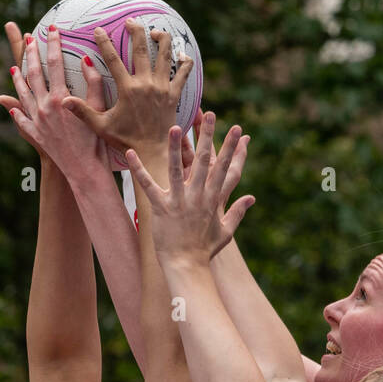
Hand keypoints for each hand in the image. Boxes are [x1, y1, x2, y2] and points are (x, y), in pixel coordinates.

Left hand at [0, 25, 110, 178]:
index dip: (54, 44)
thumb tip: (86, 60)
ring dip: (18, 77)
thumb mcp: (99, 110)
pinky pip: (20, 118)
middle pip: (34, 73)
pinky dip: (14, 108)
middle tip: (29, 38)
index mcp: (61, 98)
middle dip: (31, 53)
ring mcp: (36, 120)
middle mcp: (44, 106)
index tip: (52, 29)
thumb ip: (94, 83)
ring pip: (23, 93)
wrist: (84, 170)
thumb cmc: (96, 142)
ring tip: (14, 67)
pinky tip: (9, 102)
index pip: (55, 63)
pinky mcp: (34, 134)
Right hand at [62, 20, 193, 163]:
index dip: (104, 41)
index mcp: (127, 89)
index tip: (98, 30)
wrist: (153, 153)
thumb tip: (63, 100)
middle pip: (141, 48)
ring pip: (165, 55)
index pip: (112, 58)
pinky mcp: (174, 95)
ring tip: (155, 32)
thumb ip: (83, 111)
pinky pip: (183, 74)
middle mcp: (145, 84)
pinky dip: (184, 62)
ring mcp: (161, 88)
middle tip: (130, 22)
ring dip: (161, 39)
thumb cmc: (126, 141)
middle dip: (135, 30)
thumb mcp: (101, 126)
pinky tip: (182, 55)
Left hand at [124, 114, 253, 265]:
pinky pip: (148, 186)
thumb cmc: (205, 250)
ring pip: (177, 169)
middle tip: (210, 114)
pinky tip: (130, 153)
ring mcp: (180, 202)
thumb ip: (238, 212)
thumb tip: (252, 198)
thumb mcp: (226, 231)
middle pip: (205, 162)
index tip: (239, 130)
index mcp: (214, 199)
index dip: (233, 148)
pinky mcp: (162, 208)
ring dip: (174, 148)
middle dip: (208, 137)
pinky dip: (138, 170)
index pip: (226, 169)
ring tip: (173, 126)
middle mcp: (199, 197)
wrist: (187, 267)